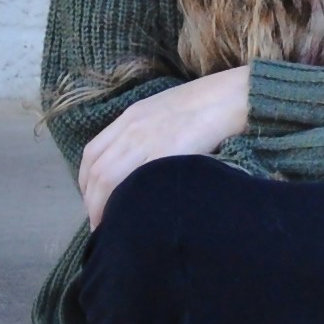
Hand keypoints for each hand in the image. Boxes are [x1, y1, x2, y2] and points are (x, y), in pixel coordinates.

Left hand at [77, 68, 251, 227]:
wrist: (236, 95)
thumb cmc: (213, 103)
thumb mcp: (171, 111)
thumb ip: (153, 131)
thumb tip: (146, 161)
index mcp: (131, 116)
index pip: (92, 153)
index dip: (87, 182)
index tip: (94, 202)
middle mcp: (131, 128)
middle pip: (96, 171)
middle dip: (92, 202)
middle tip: (100, 225)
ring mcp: (147, 140)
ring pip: (108, 179)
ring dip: (102, 207)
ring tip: (110, 228)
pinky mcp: (165, 152)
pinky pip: (134, 182)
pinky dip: (125, 202)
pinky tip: (131, 218)